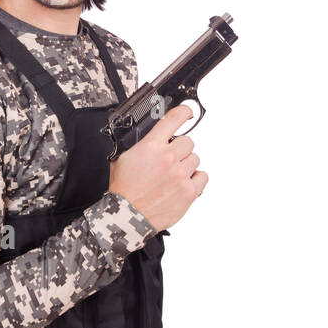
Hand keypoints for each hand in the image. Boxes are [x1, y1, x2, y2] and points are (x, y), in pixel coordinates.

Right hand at [108, 104, 207, 231]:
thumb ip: (142, 144)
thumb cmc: (124, 190)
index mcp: (151, 146)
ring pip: (195, 159)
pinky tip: (183, 183)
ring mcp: (180, 175)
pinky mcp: (189, 191)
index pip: (173, 119)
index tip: (187, 112)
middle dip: (180, 149)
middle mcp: (168, 158)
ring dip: (186, 165)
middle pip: (188, 142)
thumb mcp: (124, 158)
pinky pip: (202, 176)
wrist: (127, 216)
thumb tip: (155, 135)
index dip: (184, 112)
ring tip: (173, 175)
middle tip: (170, 160)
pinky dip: (195, 179)